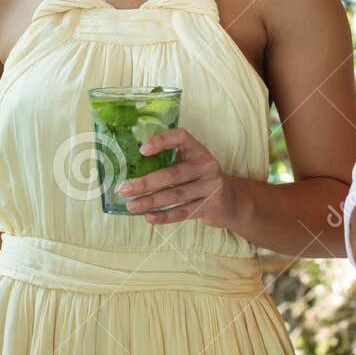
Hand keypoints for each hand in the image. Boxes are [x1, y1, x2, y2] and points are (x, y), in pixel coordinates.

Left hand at [116, 128, 239, 227]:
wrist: (231, 199)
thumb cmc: (200, 177)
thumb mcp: (191, 162)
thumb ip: (170, 160)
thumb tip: (132, 164)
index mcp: (198, 150)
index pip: (181, 137)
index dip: (162, 141)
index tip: (142, 150)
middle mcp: (206, 166)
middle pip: (174, 174)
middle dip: (146, 183)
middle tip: (124, 188)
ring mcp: (210, 188)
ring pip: (176, 195)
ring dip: (151, 201)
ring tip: (131, 206)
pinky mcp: (210, 207)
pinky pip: (183, 212)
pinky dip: (164, 216)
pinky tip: (149, 217)